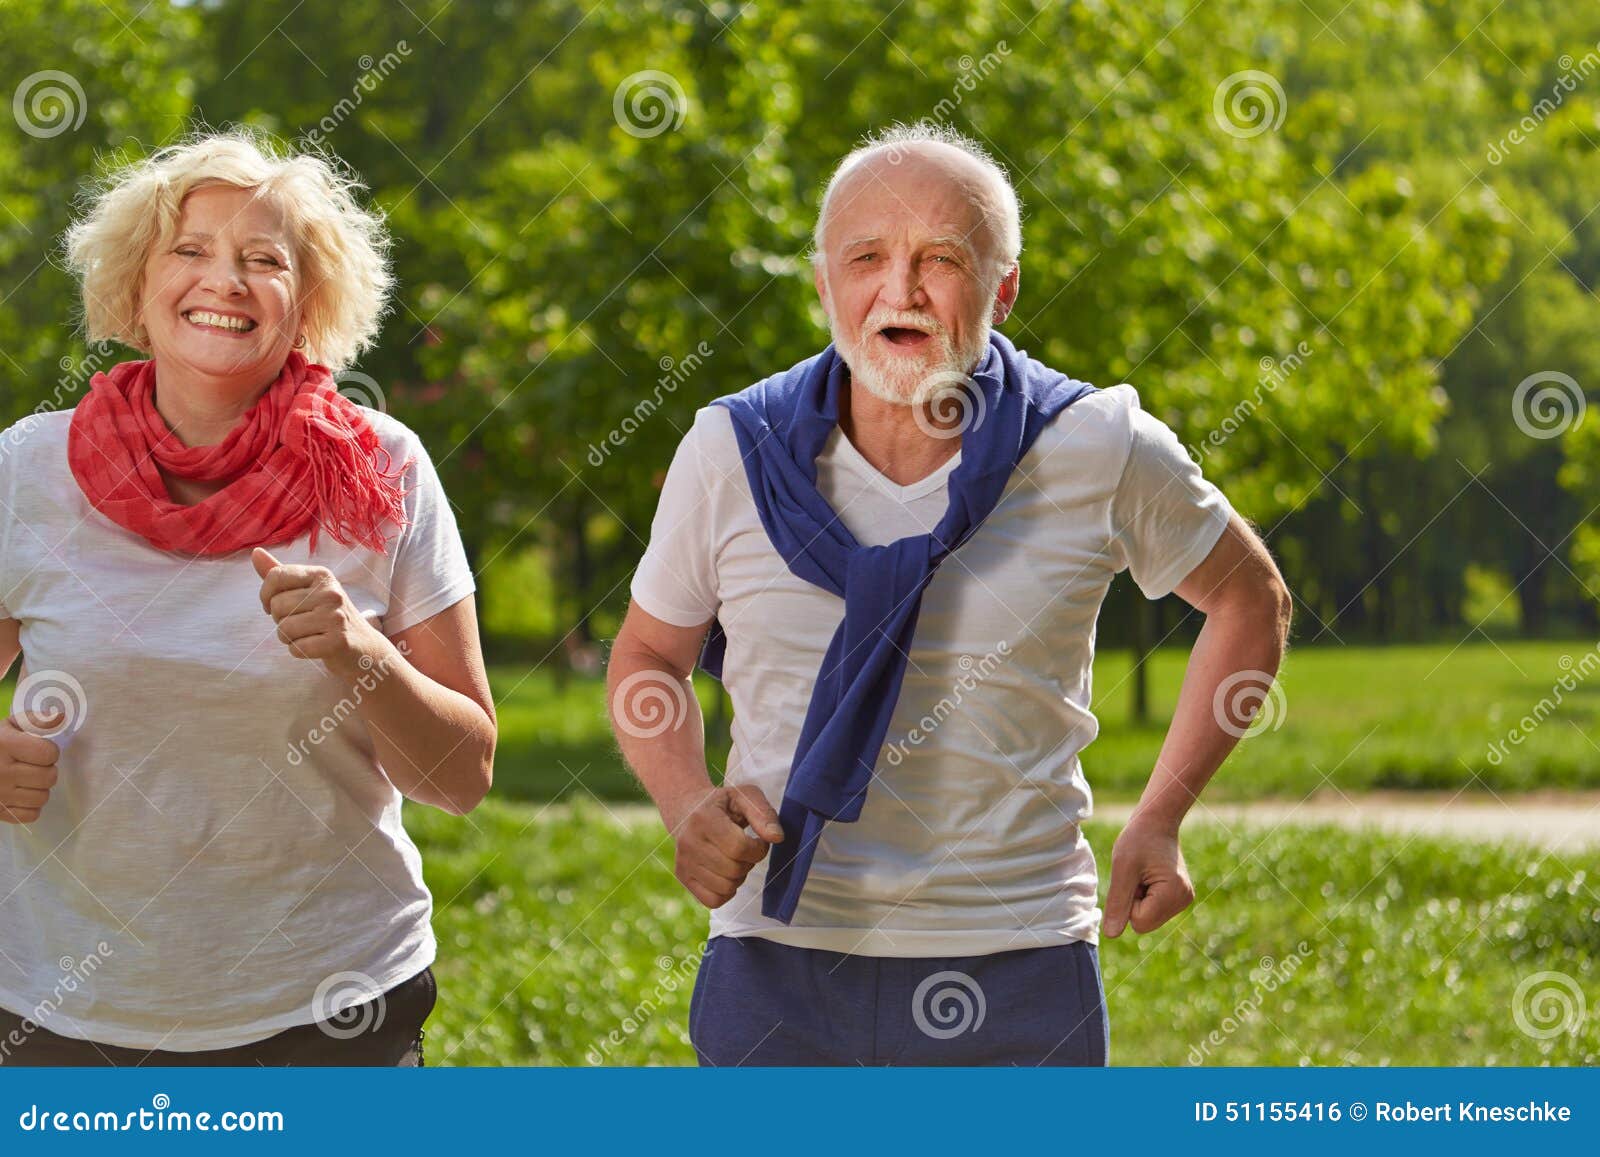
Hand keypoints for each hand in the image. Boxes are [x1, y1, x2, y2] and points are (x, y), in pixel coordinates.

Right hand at [0, 712, 62, 824]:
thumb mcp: (10, 725)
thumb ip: (36, 720)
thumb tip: (61, 718)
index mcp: (5, 745)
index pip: (48, 754)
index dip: (49, 751)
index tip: (40, 750)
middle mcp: (1, 772)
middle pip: (48, 777)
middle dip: (46, 770)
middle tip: (34, 765)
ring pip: (42, 798)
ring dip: (39, 788)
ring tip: (27, 779)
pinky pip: (31, 815)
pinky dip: (30, 806)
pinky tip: (21, 794)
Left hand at [252, 548, 386, 676]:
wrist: (363, 646)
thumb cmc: (329, 616)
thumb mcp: (309, 591)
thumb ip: (282, 574)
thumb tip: (255, 552)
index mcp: (322, 575)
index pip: (275, 576)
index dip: (265, 595)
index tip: (273, 605)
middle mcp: (331, 592)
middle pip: (277, 606)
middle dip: (281, 620)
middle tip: (302, 623)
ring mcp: (336, 617)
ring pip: (284, 629)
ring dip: (289, 638)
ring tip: (308, 635)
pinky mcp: (337, 641)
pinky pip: (296, 648)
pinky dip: (299, 651)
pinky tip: (315, 647)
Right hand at [663, 784, 784, 908]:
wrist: (688, 811)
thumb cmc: (723, 805)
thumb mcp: (745, 796)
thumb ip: (764, 814)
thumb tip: (777, 837)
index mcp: (703, 818)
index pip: (739, 847)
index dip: (758, 849)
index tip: (758, 841)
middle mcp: (688, 842)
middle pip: (733, 870)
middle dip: (749, 862)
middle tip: (746, 850)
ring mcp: (683, 861)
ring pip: (725, 887)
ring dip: (739, 877)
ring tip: (734, 859)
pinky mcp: (682, 877)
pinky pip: (713, 901)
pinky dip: (726, 892)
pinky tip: (725, 873)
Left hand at [1102, 814, 1194, 936]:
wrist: (1156, 821)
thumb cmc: (1138, 839)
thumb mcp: (1122, 868)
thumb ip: (1118, 902)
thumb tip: (1111, 935)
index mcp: (1174, 894)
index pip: (1139, 922)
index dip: (1128, 901)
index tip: (1134, 876)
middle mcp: (1184, 901)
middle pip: (1144, 923)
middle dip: (1134, 901)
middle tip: (1138, 874)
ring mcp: (1184, 900)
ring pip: (1147, 918)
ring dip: (1139, 898)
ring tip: (1143, 873)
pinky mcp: (1179, 897)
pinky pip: (1152, 910)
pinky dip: (1145, 896)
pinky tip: (1149, 875)